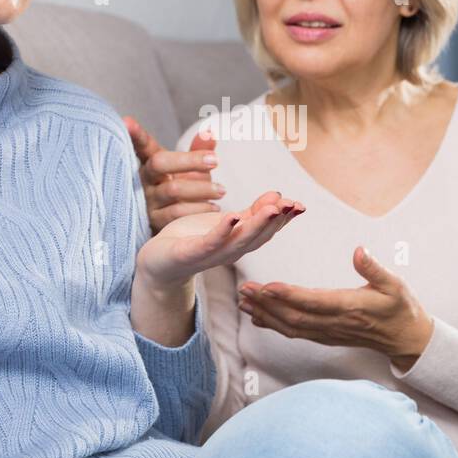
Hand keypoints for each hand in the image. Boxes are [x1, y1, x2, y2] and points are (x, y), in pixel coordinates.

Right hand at [123, 116, 224, 234]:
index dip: (135, 134)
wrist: (179, 225)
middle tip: (215, 161)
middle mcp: (145, 179)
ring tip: (222, 190)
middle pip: (159, 163)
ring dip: (201, 189)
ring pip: (172, 189)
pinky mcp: (153, 222)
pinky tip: (213, 208)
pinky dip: (199, 209)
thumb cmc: (184, 188)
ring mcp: (147, 201)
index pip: (143, 145)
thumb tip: (210, 133)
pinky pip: (176, 214)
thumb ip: (200, 150)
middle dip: (190, 160)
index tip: (128, 121)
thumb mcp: (191, 169)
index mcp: (152, 161)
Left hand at [135, 190, 303, 287]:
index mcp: (239, 242)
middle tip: (292, 205)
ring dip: (257, 224)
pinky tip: (231, 217)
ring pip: (239, 240)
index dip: (284, 219)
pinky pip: (209, 243)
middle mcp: (230, 251)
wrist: (157, 262)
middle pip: (258, 236)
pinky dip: (222, 231)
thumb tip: (278, 195)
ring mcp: (211, 254)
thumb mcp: (225, 222)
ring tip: (272, 208)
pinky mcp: (190, 253)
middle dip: (277, 221)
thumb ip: (250, 211)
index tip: (300, 206)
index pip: (267, 230)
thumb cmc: (191, 239)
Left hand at [236, 246, 434, 366]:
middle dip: (266, 304)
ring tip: (244, 302)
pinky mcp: (326, 337)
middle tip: (245, 290)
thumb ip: (374, 268)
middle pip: (294, 316)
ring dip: (265, 315)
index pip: (314, 302)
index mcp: (351, 307)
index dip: (289, 295)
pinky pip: (296, 333)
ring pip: (291, 327)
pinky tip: (258, 318)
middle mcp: (335, 323)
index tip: (267, 286)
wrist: (406, 339)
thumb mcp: (395, 284)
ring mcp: (329, 333)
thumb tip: (359, 250)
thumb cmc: (401, 308)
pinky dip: (274, 326)